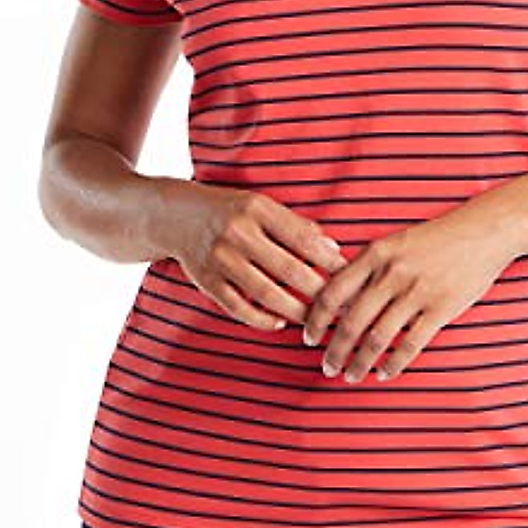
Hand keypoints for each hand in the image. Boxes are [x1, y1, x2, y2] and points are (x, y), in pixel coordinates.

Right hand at [167, 182, 348, 330]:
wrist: (176, 216)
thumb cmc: (230, 211)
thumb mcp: (261, 205)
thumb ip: (296, 226)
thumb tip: (333, 250)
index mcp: (258, 209)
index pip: (304, 239)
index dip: (330, 261)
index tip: (351, 277)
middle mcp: (238, 232)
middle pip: (289, 270)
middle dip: (320, 292)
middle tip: (341, 307)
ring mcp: (220, 258)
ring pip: (266, 293)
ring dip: (295, 311)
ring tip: (315, 320)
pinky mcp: (206, 281)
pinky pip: (239, 308)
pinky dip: (262, 319)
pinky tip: (280, 322)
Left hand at [303, 205, 519, 382]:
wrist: (482, 231)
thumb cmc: (435, 239)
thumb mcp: (394, 243)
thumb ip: (366, 268)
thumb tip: (336, 301)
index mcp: (375, 253)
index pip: (332, 293)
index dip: (315, 320)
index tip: (308, 339)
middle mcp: (392, 273)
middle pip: (351, 322)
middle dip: (335, 350)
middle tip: (327, 367)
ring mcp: (417, 291)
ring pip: (377, 338)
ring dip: (360, 363)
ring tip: (352, 375)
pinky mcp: (441, 308)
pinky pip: (410, 345)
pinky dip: (394, 364)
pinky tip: (385, 373)